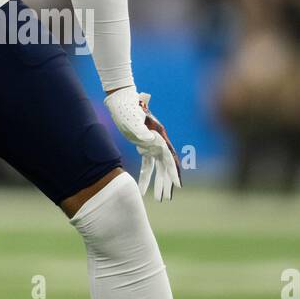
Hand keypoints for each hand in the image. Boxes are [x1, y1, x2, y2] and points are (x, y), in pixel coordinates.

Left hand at [104, 85, 180, 201]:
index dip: (174, 172)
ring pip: (158, 168)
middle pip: (166, 166)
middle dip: (167, 183)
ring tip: (159, 199)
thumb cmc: (128, 108)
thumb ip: (142, 130)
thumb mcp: (134, 120)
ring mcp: (152, 145)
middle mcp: (159, 142)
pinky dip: (145, 177)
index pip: (170, 158)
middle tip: (166, 199)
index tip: (178, 186)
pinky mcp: (143, 147)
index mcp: (160, 137)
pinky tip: (142, 189)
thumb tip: (150, 140)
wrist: (121, 99)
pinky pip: (147, 165)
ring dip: (159, 183)